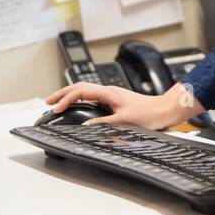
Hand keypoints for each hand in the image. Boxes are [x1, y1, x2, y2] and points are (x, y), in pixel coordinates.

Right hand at [43, 80, 204, 131]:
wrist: (166, 110)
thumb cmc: (150, 114)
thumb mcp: (125, 121)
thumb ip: (104, 124)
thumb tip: (85, 127)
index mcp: (108, 92)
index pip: (80, 91)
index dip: (65, 99)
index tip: (55, 109)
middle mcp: (108, 91)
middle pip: (79, 88)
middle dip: (62, 94)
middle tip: (48, 102)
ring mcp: (111, 95)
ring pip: (85, 92)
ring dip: (70, 96)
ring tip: (58, 104)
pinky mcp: (115, 101)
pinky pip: (92, 98)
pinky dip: (80, 101)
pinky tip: (77, 107)